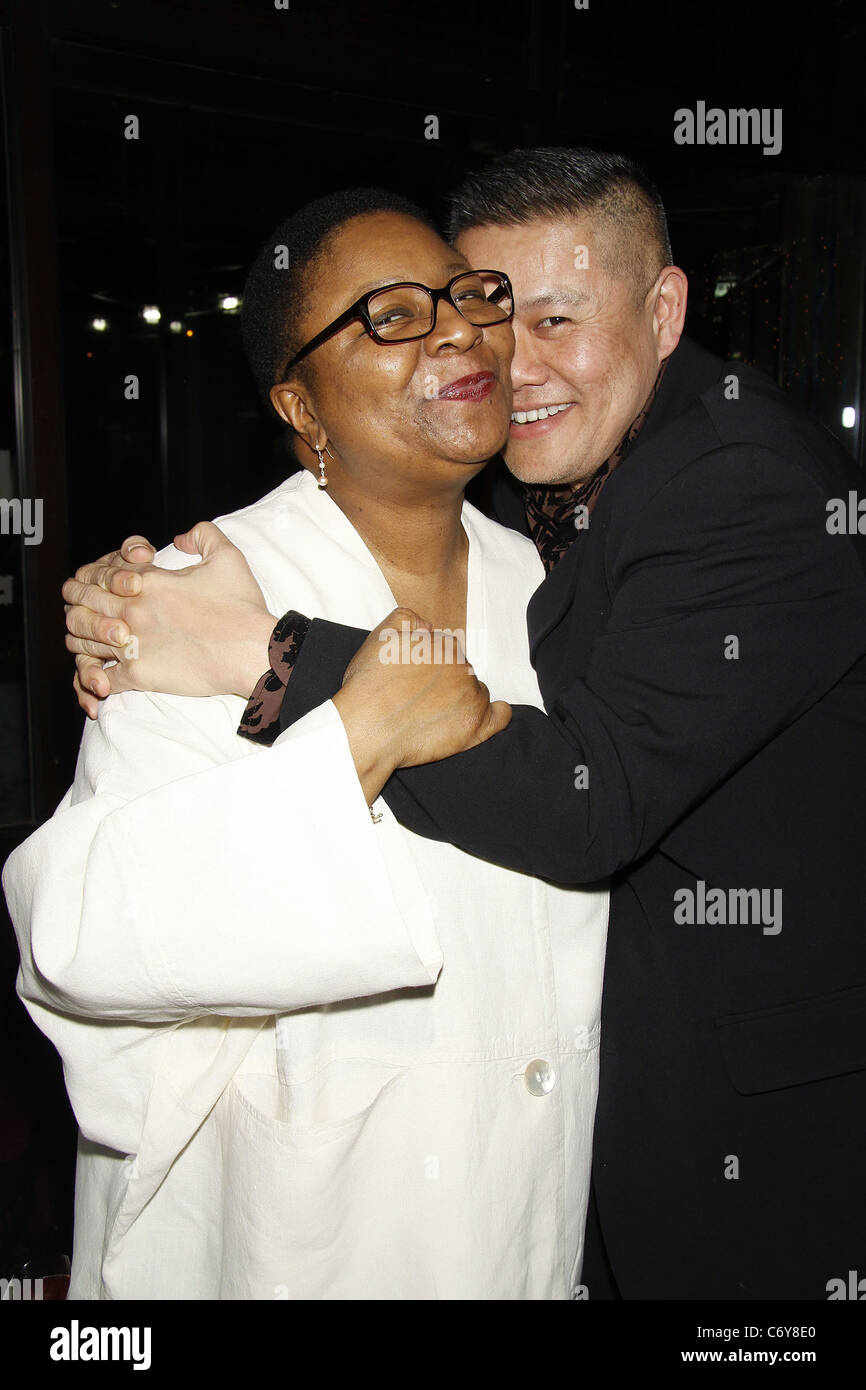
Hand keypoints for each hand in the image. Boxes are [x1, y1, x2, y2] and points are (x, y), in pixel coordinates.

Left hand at [63, 524, 277, 714]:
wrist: (251, 650)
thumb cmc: (242, 606)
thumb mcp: (228, 556)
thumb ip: (202, 534)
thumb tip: (180, 537)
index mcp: (149, 580)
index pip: (103, 572)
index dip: (92, 574)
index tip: (88, 579)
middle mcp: (134, 609)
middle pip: (84, 602)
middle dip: (75, 600)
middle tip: (72, 603)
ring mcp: (133, 643)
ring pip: (83, 640)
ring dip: (78, 638)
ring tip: (79, 639)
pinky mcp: (139, 674)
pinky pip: (102, 677)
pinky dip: (95, 678)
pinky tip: (99, 677)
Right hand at [332, 607, 510, 803]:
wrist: (367, 729)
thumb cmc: (369, 686)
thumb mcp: (380, 635)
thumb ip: (407, 618)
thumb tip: (427, 626)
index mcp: (443, 645)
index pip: (444, 650)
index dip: (427, 664)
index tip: (413, 678)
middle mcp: (463, 667)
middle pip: (460, 670)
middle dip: (443, 680)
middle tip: (417, 698)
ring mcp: (472, 697)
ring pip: (475, 692)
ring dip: (461, 698)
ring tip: (432, 713)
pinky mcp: (475, 727)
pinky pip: (500, 717)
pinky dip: (497, 714)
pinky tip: (487, 715)